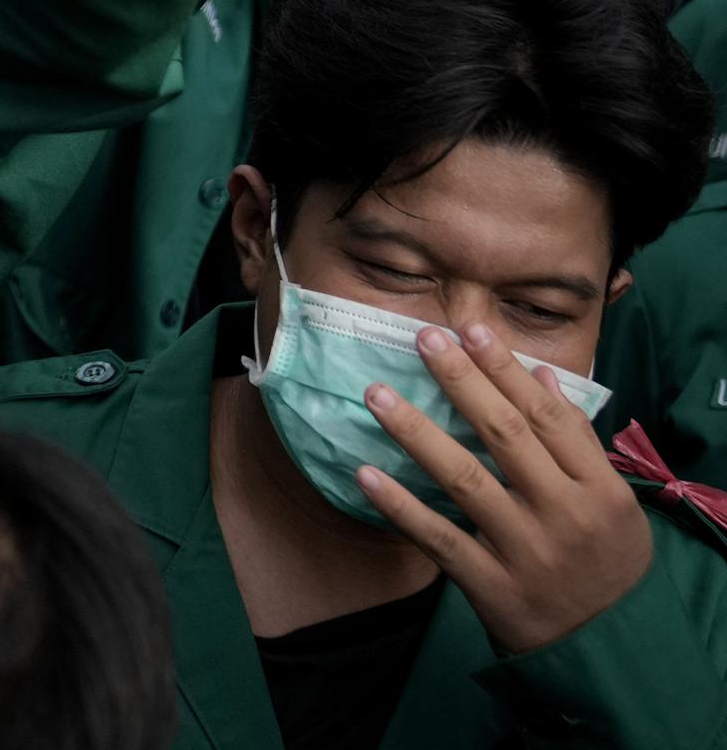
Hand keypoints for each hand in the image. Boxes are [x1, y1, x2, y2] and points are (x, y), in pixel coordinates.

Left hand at [357, 321, 653, 655]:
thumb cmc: (603, 559)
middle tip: (422, 339)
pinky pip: (438, 538)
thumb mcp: (612, 503)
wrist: (606, 648)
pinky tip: (364, 473)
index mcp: (598, 489)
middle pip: (505, 435)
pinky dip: (400, 506)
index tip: (471, 329)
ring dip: (416, 432)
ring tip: (376, 393)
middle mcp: (564, 515)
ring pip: (465, 479)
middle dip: (461, 382)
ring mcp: (525, 551)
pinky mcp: (491, 585)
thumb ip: (579, 440)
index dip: (507, 370)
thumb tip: (544, 373)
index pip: (548, 416)